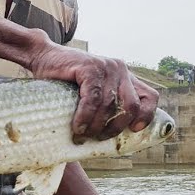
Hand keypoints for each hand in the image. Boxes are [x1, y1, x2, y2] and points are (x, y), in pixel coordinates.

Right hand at [27, 41, 159, 142]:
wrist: (43, 57)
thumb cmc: (67, 82)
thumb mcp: (93, 93)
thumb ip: (107, 105)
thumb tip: (113, 136)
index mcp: (126, 77)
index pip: (150, 97)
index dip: (146, 116)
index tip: (133, 130)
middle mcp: (120, 69)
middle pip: (131, 106)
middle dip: (116, 127)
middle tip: (98, 138)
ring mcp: (106, 67)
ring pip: (110, 105)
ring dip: (96, 126)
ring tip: (82, 136)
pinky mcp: (90, 67)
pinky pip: (93, 99)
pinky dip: (85, 117)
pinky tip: (77, 127)